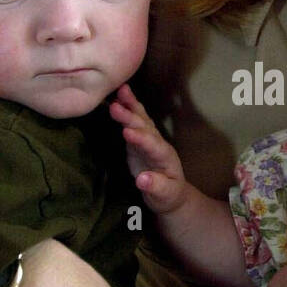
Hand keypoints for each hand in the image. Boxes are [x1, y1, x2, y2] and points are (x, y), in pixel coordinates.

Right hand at [110, 84, 186, 214]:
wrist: (170, 192)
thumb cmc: (168, 196)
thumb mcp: (164, 196)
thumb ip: (155, 187)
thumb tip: (142, 180)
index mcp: (165, 157)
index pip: (152, 146)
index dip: (141, 139)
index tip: (127, 132)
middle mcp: (157, 143)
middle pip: (145, 127)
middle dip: (131, 117)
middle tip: (115, 106)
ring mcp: (148, 139)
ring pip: (141, 119)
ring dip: (131, 105)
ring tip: (121, 90)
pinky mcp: (138, 141)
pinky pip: (133, 122)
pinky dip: (127, 108)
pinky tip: (118, 97)